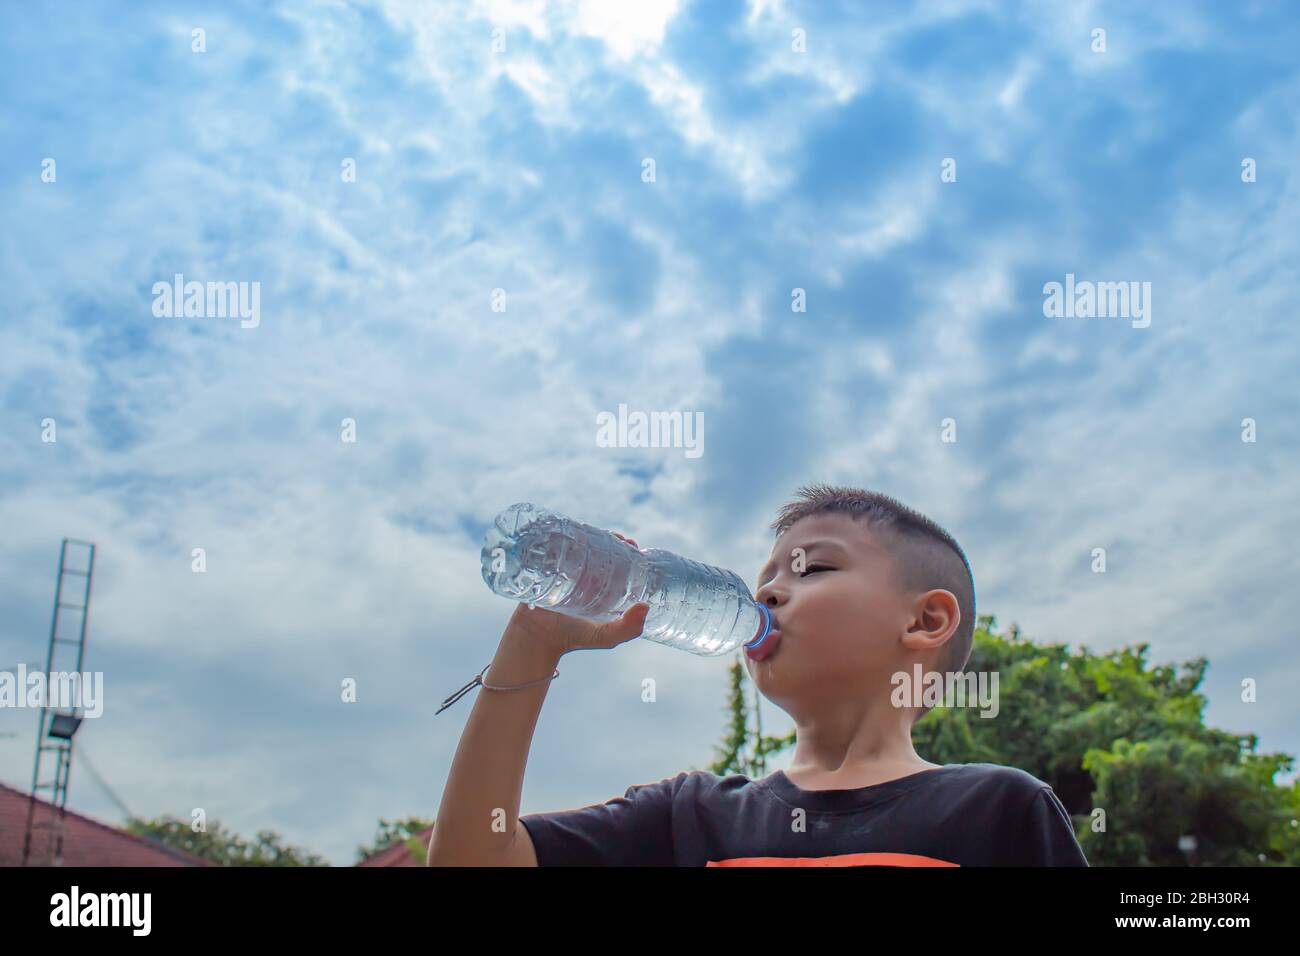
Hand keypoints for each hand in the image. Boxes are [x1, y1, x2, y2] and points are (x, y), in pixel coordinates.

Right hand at [503, 532, 648, 656]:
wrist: (538, 641)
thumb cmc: (572, 639)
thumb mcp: (604, 636)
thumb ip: (627, 629)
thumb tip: (646, 606)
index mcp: (600, 587)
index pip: (615, 560)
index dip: (624, 549)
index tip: (630, 543)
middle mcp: (583, 576)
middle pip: (597, 548)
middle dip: (606, 538)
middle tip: (614, 536)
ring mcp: (563, 571)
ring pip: (575, 545)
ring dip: (584, 532)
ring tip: (593, 530)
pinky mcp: (543, 568)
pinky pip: (550, 547)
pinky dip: (556, 535)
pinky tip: (564, 530)